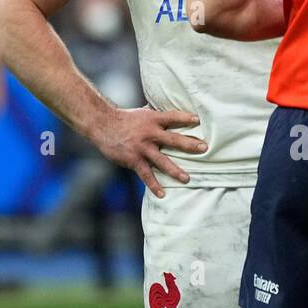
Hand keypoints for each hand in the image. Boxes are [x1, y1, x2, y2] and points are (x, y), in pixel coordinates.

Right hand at [87, 107, 204, 196]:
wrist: (103, 125)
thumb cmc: (125, 119)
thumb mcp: (143, 113)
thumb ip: (157, 117)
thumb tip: (173, 116)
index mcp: (153, 119)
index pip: (173, 117)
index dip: (186, 118)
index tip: (199, 121)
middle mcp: (150, 133)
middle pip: (173, 139)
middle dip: (190, 144)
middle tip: (204, 148)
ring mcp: (142, 148)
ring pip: (162, 161)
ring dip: (175, 170)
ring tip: (187, 179)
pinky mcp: (134, 160)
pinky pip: (146, 175)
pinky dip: (154, 185)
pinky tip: (162, 194)